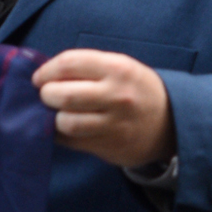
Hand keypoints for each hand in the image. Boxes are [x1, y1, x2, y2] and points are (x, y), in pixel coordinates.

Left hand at [34, 48, 175, 166]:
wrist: (171, 122)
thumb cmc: (136, 90)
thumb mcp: (120, 67)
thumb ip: (86, 67)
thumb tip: (44, 74)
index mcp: (117, 69)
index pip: (68, 63)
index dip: (47, 70)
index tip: (40, 77)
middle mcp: (116, 96)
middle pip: (63, 95)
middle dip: (46, 94)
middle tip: (47, 95)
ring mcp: (113, 124)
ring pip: (66, 122)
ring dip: (53, 118)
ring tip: (57, 112)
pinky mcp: (109, 147)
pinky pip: (72, 142)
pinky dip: (60, 134)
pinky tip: (64, 128)